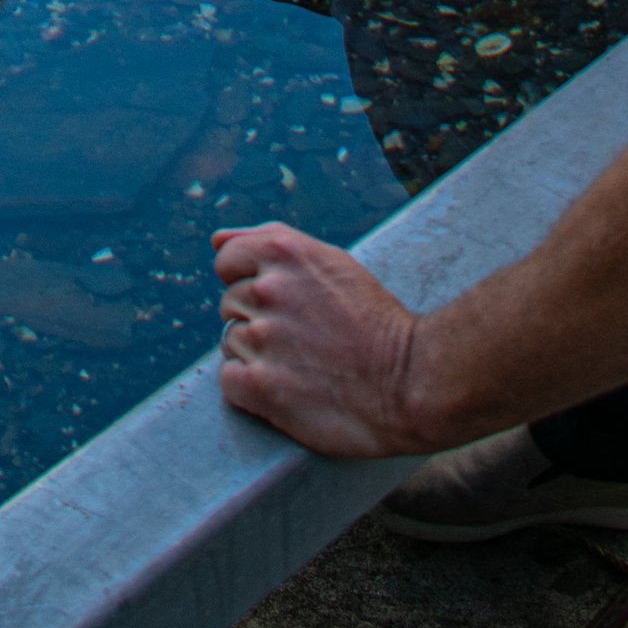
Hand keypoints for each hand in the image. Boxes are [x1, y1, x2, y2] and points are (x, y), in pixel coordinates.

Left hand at [213, 219, 424, 456]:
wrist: (411, 383)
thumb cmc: (373, 321)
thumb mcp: (329, 262)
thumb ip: (268, 241)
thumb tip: (216, 240)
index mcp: (284, 252)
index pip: (226, 259)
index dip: (249, 281)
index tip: (282, 301)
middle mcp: (267, 289)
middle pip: (230, 304)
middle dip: (257, 319)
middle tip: (302, 338)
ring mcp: (262, 338)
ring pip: (229, 342)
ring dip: (257, 356)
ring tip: (301, 364)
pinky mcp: (260, 386)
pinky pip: (229, 380)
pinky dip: (250, 388)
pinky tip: (287, 388)